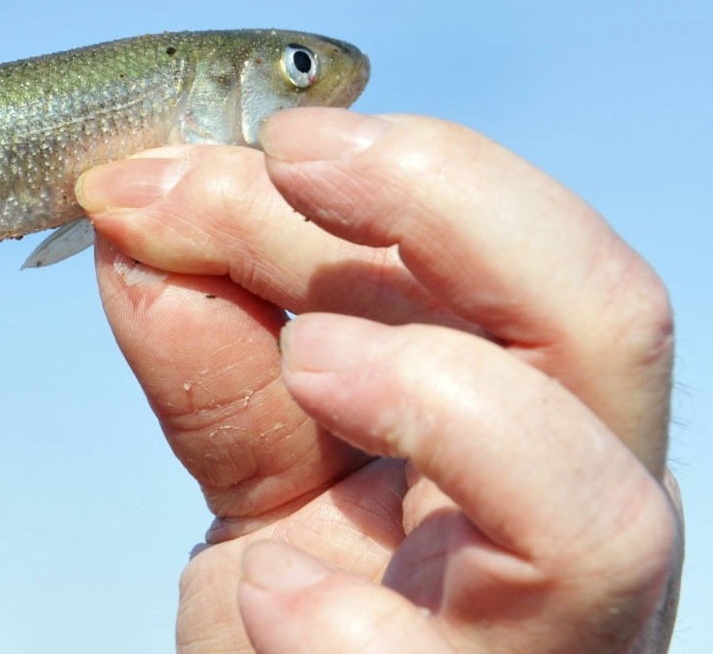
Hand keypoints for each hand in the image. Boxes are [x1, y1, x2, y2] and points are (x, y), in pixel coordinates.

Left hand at [79, 110, 681, 652]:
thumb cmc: (296, 624)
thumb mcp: (260, 472)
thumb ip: (216, 362)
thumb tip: (135, 227)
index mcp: (541, 427)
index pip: (528, 263)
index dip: (400, 173)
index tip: (246, 143)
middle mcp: (578, 522)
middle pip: (611, 324)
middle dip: (449, 202)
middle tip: (292, 156)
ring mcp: (546, 644)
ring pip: (599, 512)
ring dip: (438, 395)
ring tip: (307, 366)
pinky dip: (343, 620)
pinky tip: (264, 589)